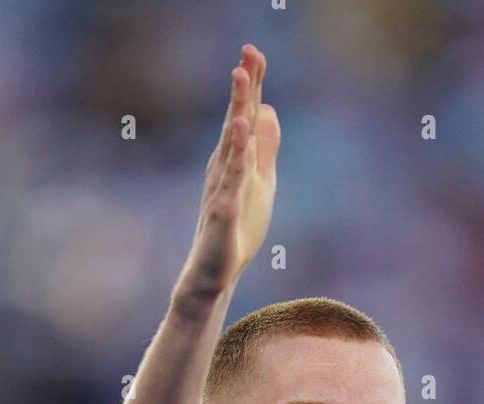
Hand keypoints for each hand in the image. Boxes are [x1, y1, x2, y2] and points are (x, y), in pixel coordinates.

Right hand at [180, 44, 280, 295]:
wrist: (215, 272)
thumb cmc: (236, 229)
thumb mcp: (260, 184)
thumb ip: (265, 149)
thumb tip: (268, 110)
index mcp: (234, 159)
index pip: (244, 116)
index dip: (251, 86)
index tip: (255, 51)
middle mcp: (224, 165)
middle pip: (236, 119)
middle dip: (244, 86)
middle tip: (249, 50)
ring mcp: (222, 185)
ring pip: (231, 141)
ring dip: (237, 108)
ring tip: (242, 76)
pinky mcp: (223, 208)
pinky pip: (232, 176)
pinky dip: (238, 152)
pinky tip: (242, 129)